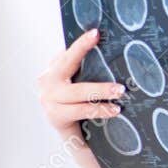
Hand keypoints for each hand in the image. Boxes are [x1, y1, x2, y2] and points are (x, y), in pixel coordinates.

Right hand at [37, 27, 122, 167]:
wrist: (74, 135)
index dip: (81, 42)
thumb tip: (114, 51)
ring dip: (100, 90)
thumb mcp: (81, 82)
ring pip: (76, 91)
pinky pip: (79, 110)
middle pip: (66, 64)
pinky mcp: (55, 116)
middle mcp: (47, 80)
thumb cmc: (81, 102)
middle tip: (99, 41)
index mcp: (53, 68)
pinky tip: (114, 109)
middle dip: (82, 51)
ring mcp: (48, 99)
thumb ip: (88, 68)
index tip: (95, 32)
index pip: (67, 52)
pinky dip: (98, 109)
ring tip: (120, 90)